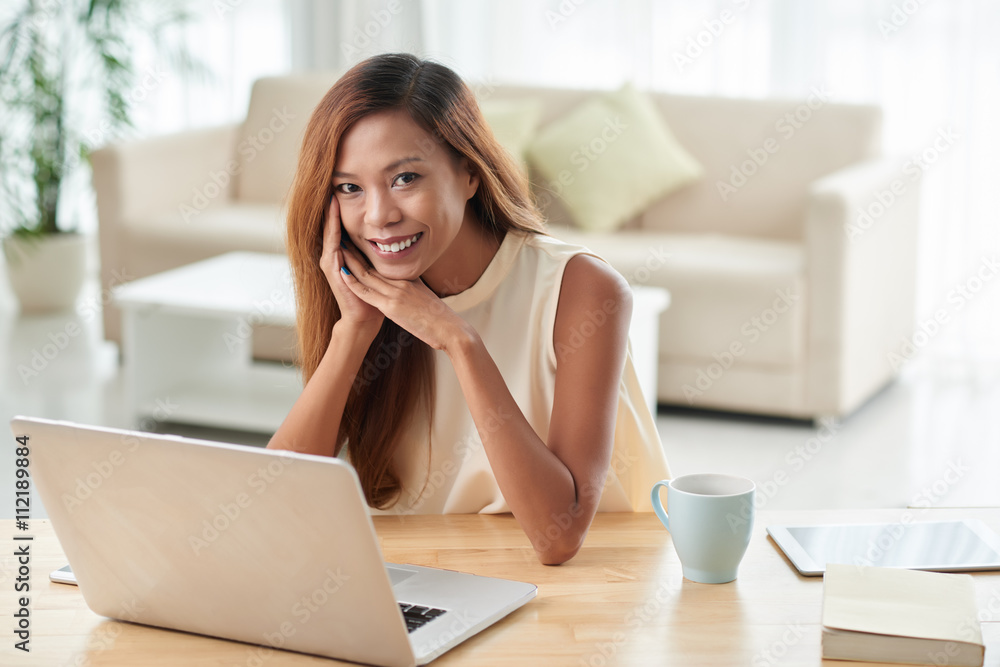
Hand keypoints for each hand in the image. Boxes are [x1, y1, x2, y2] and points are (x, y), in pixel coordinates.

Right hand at [318, 196, 384, 332]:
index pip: (340, 227)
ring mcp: (330, 264)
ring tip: (331, 199)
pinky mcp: (333, 271)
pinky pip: (332, 246)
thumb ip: (374, 254)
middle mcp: (333, 257)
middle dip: (331, 209)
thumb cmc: (372, 295)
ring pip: (329, 234)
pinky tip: (334, 219)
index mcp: (343, 255)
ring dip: (329, 217)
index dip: (341, 211)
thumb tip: (391, 238)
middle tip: (331, 187)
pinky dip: (333, 232)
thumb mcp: (374, 268)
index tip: (343, 192)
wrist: (364, 317)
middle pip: (331, 227)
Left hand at [339, 242, 471, 351]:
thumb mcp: (426, 297)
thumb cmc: (440, 318)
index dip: (368, 254)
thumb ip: (415, 288)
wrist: (451, 329)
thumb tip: (409, 283)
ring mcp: (396, 293)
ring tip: (337, 249)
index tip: (356, 245)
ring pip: (367, 275)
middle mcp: (401, 282)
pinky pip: (367, 292)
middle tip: (342, 239)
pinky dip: (353, 282)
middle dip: (356, 252)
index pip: (383, 264)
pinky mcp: (392, 307)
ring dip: (350, 262)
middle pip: (373, 265)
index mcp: (409, 280)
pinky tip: (342, 272)